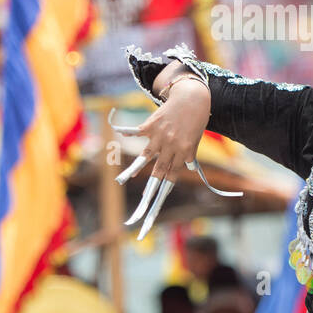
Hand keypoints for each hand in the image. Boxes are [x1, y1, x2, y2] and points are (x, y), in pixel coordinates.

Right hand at [109, 79, 222, 238]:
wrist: (193, 98)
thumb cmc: (195, 120)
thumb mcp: (194, 140)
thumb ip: (188, 156)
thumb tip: (189, 169)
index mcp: (183, 155)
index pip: (170, 181)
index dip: (160, 198)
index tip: (151, 212)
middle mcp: (171, 149)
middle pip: (157, 176)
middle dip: (149, 197)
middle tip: (139, 214)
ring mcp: (160, 137)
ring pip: (144, 158)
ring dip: (132, 170)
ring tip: (120, 182)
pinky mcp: (152, 124)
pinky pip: (137, 131)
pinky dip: (126, 130)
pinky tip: (117, 130)